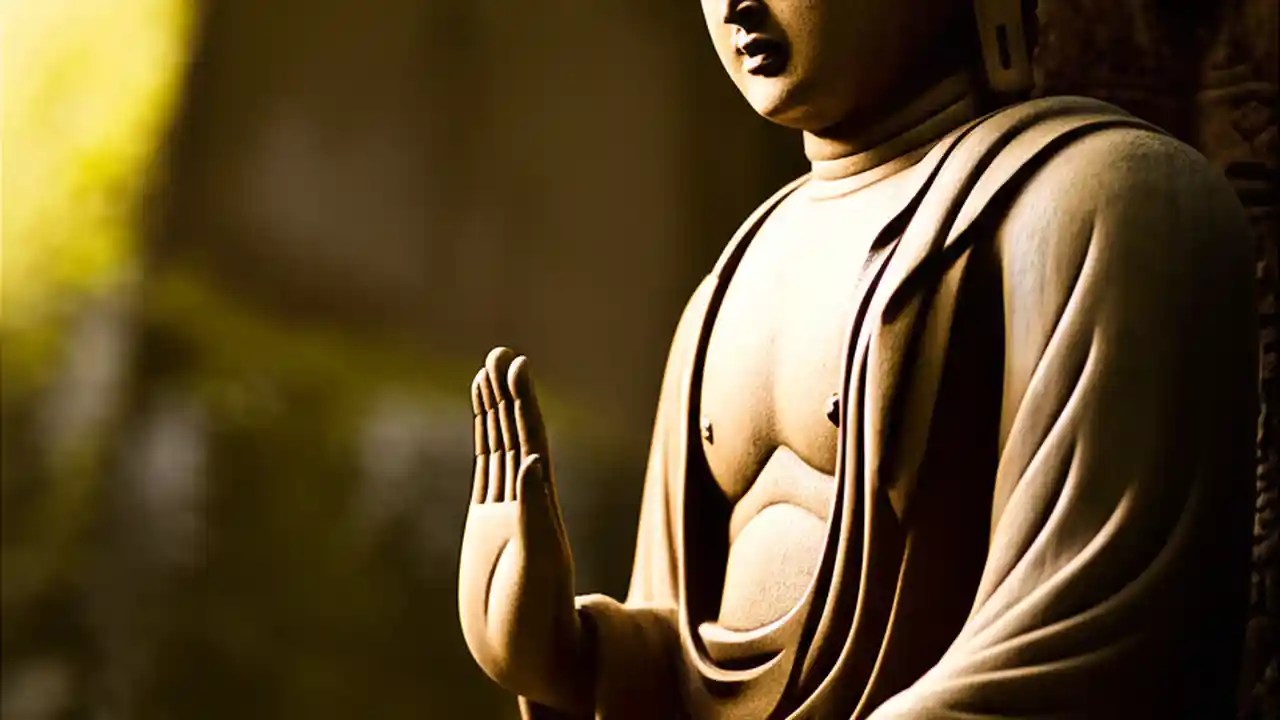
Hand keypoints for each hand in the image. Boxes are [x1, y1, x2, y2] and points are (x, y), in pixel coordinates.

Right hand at [457, 348, 588, 711]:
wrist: (525, 654)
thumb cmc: (537, 619)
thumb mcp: (539, 566)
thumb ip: (535, 515)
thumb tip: (532, 460)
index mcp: (541, 507)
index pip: (532, 442)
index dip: (524, 405)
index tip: (516, 366)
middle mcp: (527, 502)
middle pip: (517, 435)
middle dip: (508, 396)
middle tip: (498, 354)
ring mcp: (506, 510)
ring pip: (500, 448)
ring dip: (495, 411)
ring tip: (487, 371)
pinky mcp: (487, 523)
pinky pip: (485, 472)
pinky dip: (484, 442)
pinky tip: (482, 418)